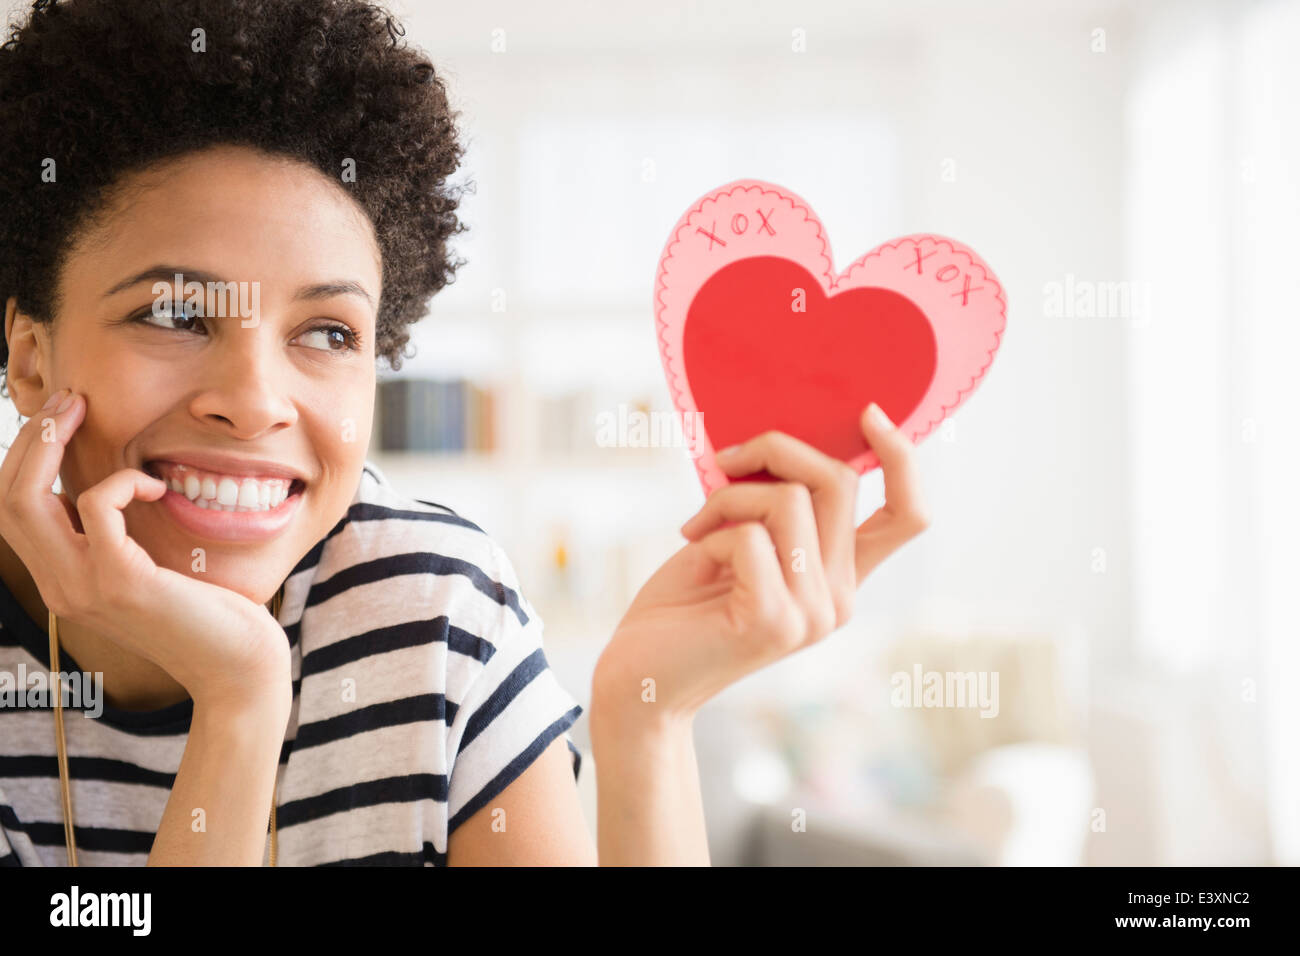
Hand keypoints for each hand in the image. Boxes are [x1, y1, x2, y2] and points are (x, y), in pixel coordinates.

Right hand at [0, 389, 290, 710]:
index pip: (13, 510)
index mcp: (63, 581)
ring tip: (85, 410)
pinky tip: (155, 485)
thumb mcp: (147, 569)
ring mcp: (84, 587)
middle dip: (30, 438)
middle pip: (6, 499)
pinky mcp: (121, 582)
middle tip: (68, 397)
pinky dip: (120, 480)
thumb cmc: (209, 614)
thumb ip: (115, 538)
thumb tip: (99, 490)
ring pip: (26, 499)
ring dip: (52, 442)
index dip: (26, 456)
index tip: (60, 415)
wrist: (239, 669)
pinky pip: (95, 506)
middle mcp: (61, 586)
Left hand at [594, 402, 928, 721]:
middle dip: (775, 448)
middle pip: (837, 482)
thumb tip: (783, 441)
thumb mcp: (740, 541)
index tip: (867, 413)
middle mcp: (839, 599)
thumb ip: (776, 507)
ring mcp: (813, 615)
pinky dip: (711, 530)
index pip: (909, 517)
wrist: (640, 679)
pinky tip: (693, 553)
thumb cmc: (682, 605)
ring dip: (730, 494)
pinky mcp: (775, 621)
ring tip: (697, 524)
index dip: (901, 458)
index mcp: (839, 578)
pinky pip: (749, 535)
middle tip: (723, 462)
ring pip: (789, 500)